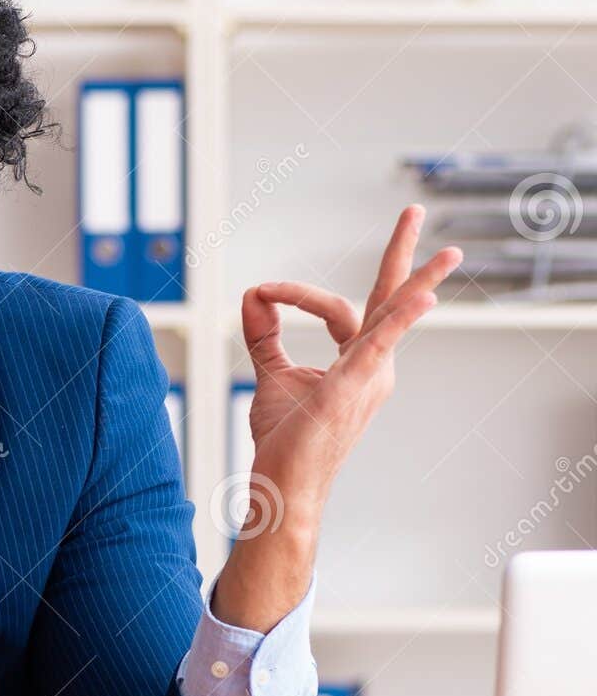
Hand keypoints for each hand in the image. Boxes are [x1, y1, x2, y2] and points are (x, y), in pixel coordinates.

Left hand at [209, 205, 462, 629]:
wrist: (283, 483)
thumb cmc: (285, 439)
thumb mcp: (271, 373)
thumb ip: (264, 333)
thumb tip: (252, 294)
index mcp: (357, 360)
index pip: (337, 307)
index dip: (295, 294)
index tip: (261, 293)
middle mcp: (373, 365)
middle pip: (390, 298)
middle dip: (403, 255)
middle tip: (415, 213)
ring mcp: (369, 376)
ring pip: (393, 316)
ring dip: (417, 281)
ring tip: (444, 251)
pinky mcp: (354, 387)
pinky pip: (380, 344)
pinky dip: (399, 319)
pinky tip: (422, 298)